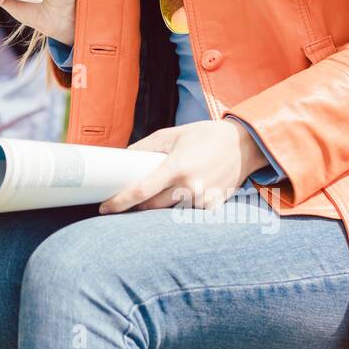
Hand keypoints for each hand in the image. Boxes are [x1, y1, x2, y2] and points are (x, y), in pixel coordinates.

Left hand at [99, 119, 266, 213]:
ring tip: (165, 189)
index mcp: (177, 167)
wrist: (243, 144)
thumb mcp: (172, 134)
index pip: (142, 191)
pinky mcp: (214, 207)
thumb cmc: (204, 136)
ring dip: (160, 205)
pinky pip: (188, 214)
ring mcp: (203, 200)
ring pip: (169, 211)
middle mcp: (190, 187)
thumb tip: (122, 158)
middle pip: (152, 207)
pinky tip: (186, 192)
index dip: (120, 202)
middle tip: (127, 200)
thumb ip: (145, 147)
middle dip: (136, 206)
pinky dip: (181, 206)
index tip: (104, 208)